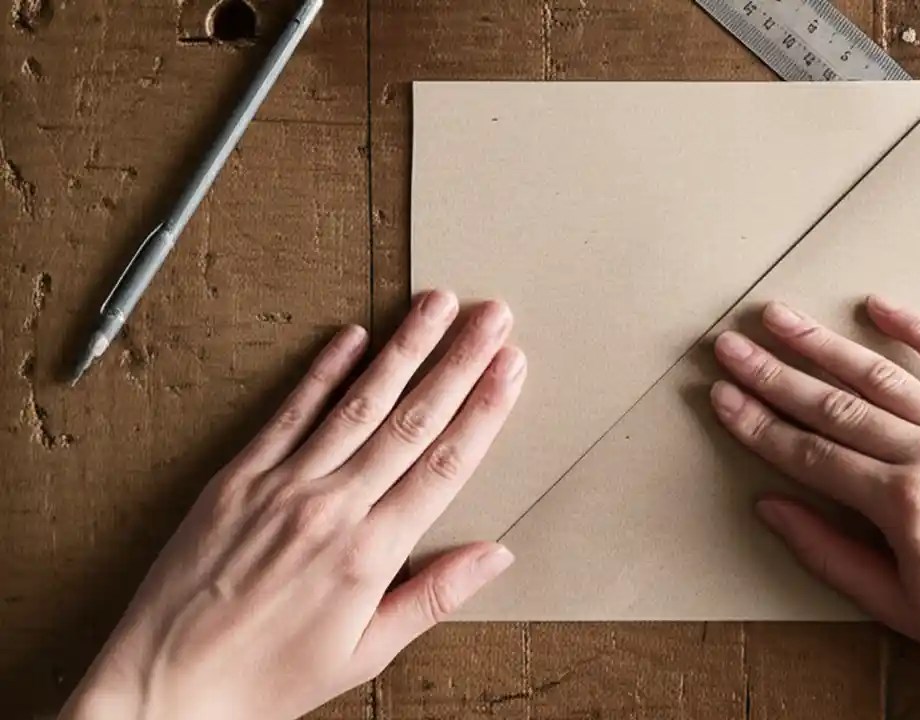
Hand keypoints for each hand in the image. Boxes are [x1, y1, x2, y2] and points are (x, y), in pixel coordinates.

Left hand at [60, 291, 526, 719]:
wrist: (168, 685)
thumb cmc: (267, 679)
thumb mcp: (366, 653)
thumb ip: (434, 596)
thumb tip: (495, 556)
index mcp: (371, 552)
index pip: (445, 463)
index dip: (485, 409)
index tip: (511, 369)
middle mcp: (332, 506)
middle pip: (412, 419)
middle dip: (458, 361)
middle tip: (490, 316)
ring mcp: (283, 484)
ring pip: (358, 402)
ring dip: (403, 348)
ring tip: (435, 305)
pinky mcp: (238, 477)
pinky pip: (289, 413)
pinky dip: (323, 372)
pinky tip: (351, 338)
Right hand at [710, 297, 919, 719]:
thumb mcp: (899, 607)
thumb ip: (828, 552)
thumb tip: (770, 508)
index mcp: (906, 506)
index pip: (811, 454)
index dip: (758, 425)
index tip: (722, 396)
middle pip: (837, 406)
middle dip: (775, 374)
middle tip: (731, 346)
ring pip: (887, 379)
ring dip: (827, 347)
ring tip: (783, 319)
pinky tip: (882, 308)